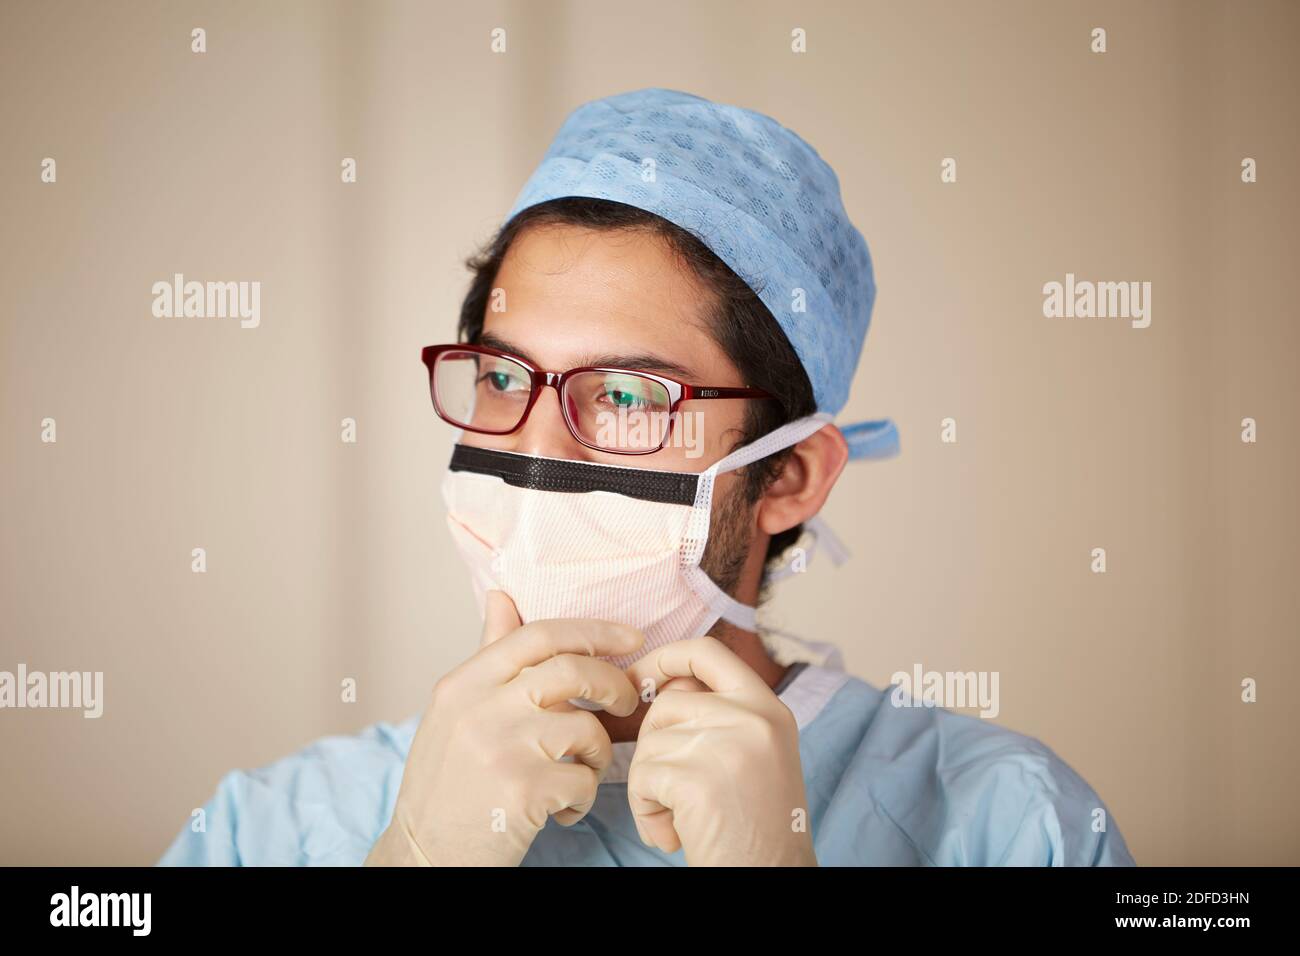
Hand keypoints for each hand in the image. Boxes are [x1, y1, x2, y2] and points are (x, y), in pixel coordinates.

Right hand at [365, 590, 643, 865]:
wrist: (424, 857)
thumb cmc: (447, 784)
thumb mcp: (456, 712)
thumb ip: (489, 656)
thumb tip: (504, 596)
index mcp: (463, 683)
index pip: (539, 635)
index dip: (594, 631)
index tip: (630, 639)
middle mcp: (480, 709)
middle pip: (572, 671)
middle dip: (613, 684)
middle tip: (625, 703)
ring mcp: (501, 748)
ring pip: (587, 730)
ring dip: (600, 754)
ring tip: (582, 772)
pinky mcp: (522, 791)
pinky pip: (584, 781)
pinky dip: (583, 797)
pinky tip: (562, 809)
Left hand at [624, 636, 816, 865]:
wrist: (770, 878)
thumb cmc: (757, 827)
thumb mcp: (756, 754)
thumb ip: (721, 716)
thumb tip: (663, 687)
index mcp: (769, 708)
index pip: (708, 652)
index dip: (667, 657)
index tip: (640, 678)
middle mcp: (753, 717)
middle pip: (668, 703)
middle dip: (655, 746)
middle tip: (673, 790)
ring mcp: (727, 744)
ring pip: (650, 743)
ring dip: (650, 786)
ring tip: (680, 818)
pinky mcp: (697, 777)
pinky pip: (642, 777)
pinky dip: (646, 810)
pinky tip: (674, 834)